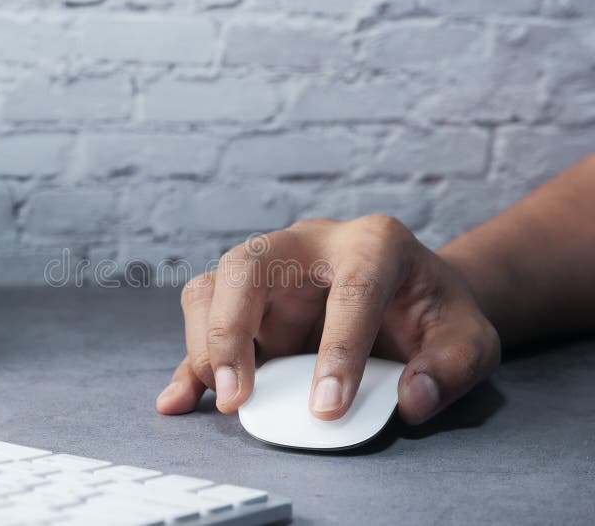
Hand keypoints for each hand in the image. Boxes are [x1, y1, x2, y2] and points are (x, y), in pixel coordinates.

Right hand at [156, 215, 500, 424]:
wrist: (413, 297)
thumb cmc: (436, 313)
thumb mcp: (470, 340)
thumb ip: (451, 367)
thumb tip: (410, 399)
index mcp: (374, 242)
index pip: (350, 287)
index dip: (338, 349)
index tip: (327, 407)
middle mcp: (310, 243)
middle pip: (250, 263)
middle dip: (234, 327)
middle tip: (238, 393)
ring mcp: (273, 269)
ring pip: (215, 284)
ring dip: (206, 341)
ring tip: (223, 398)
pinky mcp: (250, 300)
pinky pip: (205, 318)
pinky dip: (191, 359)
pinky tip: (181, 398)